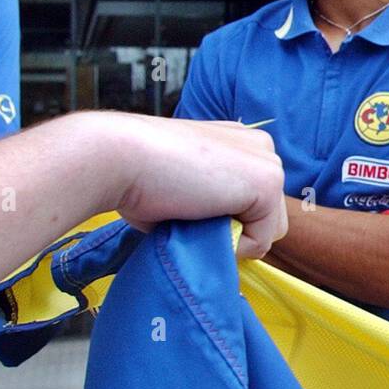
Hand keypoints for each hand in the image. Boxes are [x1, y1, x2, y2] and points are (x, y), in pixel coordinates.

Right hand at [108, 115, 287, 257]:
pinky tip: (200, 215)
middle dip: (235, 230)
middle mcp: (261, 147)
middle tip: (190, 214)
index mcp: (241, 143)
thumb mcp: (185, 187)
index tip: (188, 208)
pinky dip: (230, 245)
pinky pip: (260, 242)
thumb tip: (220, 238)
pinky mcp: (268, 183)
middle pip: (269, 218)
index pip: (255, 203)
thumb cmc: (137, 175)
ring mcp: (269, 163)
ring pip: (268, 232)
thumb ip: (211, 205)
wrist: (120, 157)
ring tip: (194, 214)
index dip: (225, 221)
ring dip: (232, 238)